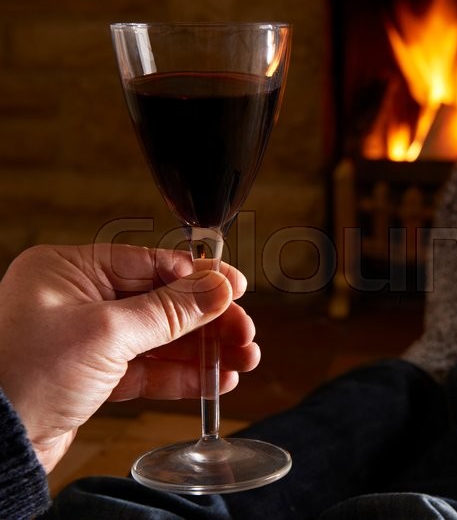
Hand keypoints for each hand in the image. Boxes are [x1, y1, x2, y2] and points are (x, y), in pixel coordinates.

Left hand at [0, 244, 259, 472]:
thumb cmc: (23, 375)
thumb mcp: (107, 333)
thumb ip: (170, 310)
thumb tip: (218, 287)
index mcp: (71, 270)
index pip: (152, 264)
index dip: (199, 277)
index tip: (236, 288)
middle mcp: (80, 299)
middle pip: (164, 302)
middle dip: (209, 320)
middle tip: (245, 332)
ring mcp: (89, 339)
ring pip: (162, 338)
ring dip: (204, 350)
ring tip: (242, 360)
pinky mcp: (96, 375)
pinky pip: (150, 368)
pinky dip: (183, 375)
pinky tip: (215, 380)